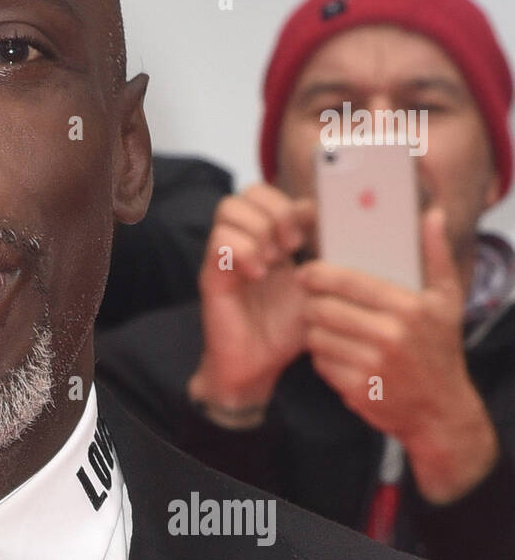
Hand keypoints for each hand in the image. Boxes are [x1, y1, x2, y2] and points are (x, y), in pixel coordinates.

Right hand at [190, 184, 314, 414]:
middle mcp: (244, 243)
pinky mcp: (212, 276)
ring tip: (274, 259)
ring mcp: (225, 258)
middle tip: (293, 244)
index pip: (270, 195)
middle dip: (276, 210)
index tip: (314, 232)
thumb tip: (347, 231)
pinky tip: (258, 274)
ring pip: (229, 208)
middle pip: (247, 192)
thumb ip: (327, 259)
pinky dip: (243, 251)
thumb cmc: (286, 331)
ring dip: (258, 229)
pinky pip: (219, 242)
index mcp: (270, 242)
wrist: (258, 368)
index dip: (294, 204)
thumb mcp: (317, 289)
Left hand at [297, 207, 497, 503]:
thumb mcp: (447, 302)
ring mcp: (373, 365)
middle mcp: (391, 335)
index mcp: (410, 308)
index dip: (319, 274)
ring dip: (315, 332)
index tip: (306, 272)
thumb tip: (433, 215)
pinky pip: (320, 364)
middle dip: (312, 304)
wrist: (441, 412)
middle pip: (323, 309)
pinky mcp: (357, 389)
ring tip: (326, 329)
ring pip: (316, 337)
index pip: (348, 281)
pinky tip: (338, 355)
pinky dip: (323, 359)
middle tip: (311, 301)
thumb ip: (436, 256)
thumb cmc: (441, 350)